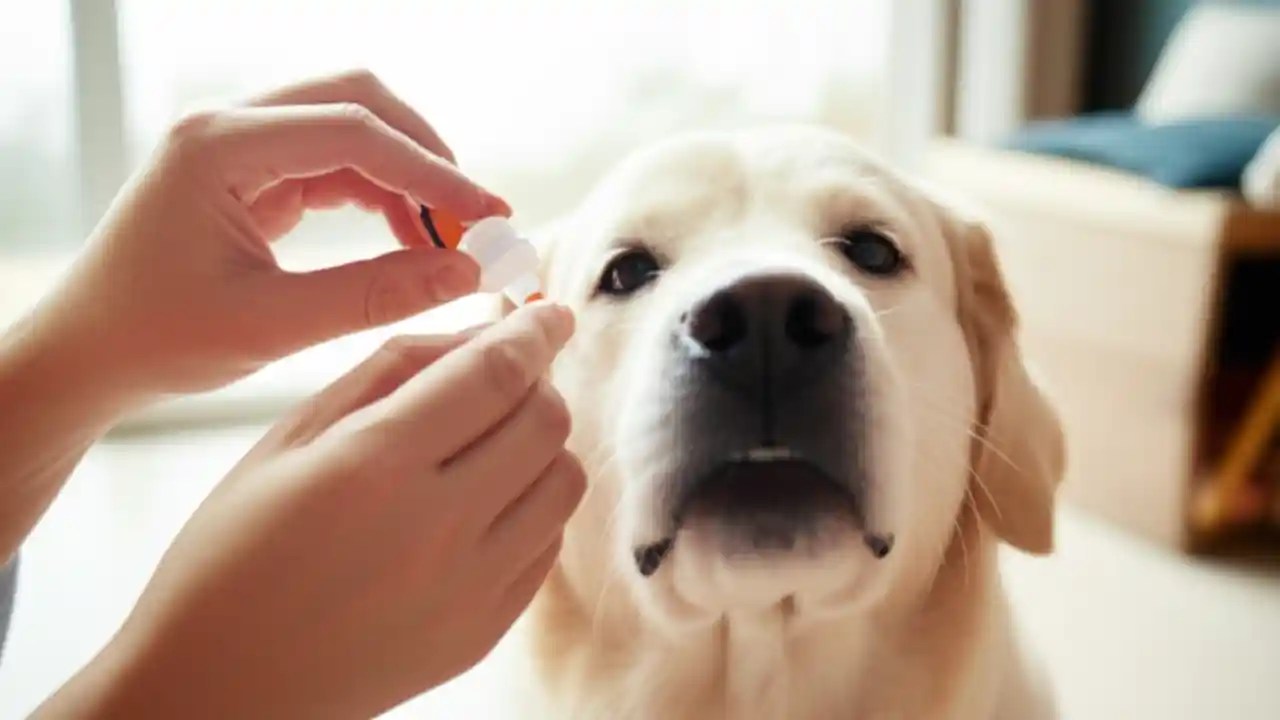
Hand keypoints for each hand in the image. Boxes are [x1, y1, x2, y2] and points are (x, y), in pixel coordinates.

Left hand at [24, 69, 508, 397]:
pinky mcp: (252, 172)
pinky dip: (382, 195)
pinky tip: (411, 239)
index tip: (489, 215)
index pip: (354, 133)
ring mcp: (240, 144)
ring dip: (409, 176)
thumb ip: (373, 296)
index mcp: (219, 147)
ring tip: (450, 239)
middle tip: (478, 219)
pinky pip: (335, 164)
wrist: (87, 352)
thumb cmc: (156, 338)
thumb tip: (464, 273)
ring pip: (353, 127)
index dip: (432, 172)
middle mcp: (230, 127)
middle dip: (427, 155)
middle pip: (358, 101)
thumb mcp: (271, 325)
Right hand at [40, 302, 583, 718]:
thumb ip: (388, 372)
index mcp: (374, 467)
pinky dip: (533, 503)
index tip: (550, 313)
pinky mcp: (483, 632)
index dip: (535, 331)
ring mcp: (469, 590)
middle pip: (546, 422)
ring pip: (563, 482)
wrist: (221, 688)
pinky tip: (486, 498)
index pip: (496, 375)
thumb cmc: (233, 553)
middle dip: (538, 380)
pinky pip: (548, 544)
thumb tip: (478, 334)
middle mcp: (436, 529)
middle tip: (509, 373)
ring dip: (543, 443)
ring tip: (494, 439)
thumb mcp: (288, 440)